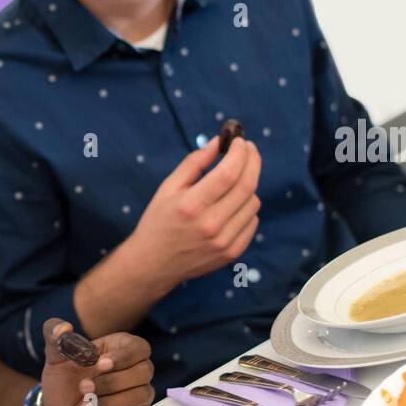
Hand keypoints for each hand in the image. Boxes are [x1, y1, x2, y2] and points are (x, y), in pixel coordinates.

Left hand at [39, 318, 153, 405]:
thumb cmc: (62, 385)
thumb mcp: (55, 359)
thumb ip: (55, 337)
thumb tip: (64, 327)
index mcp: (119, 351)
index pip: (140, 347)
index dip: (124, 356)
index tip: (100, 364)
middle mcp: (133, 372)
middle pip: (145, 371)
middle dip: (112, 381)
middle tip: (84, 387)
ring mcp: (137, 397)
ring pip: (141, 394)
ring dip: (110, 401)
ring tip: (85, 405)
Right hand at [129, 135, 261, 293]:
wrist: (152, 264)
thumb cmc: (158, 221)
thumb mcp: (168, 188)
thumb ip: (194, 163)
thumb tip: (219, 142)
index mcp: (191, 206)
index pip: (228, 173)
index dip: (240, 153)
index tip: (241, 141)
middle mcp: (210, 225)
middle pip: (247, 186)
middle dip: (252, 161)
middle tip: (249, 150)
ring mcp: (223, 242)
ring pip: (253, 202)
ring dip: (247, 186)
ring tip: (231, 184)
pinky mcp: (232, 253)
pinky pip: (252, 222)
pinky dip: (246, 209)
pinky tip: (231, 207)